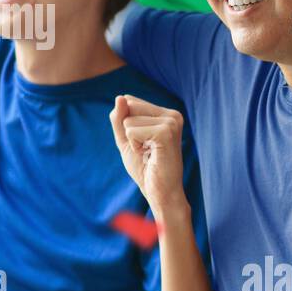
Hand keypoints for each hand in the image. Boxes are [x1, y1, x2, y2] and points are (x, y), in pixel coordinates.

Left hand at [109, 94, 186, 214]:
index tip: (142, 143)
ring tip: (149, 153)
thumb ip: (119, 118)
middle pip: (128, 106)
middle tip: (145, 149)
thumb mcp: (125, 139)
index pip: (129, 101)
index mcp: (166, 113)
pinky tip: (149, 155)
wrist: (159, 193)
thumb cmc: (144, 168)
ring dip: (132, 141)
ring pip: (128, 120)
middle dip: (128, 132)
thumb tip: (120, 97)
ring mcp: (171, 122)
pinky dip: (134, 145)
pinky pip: (131, 130)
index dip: (126, 126)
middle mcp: (172, 114)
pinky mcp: (166, 132)